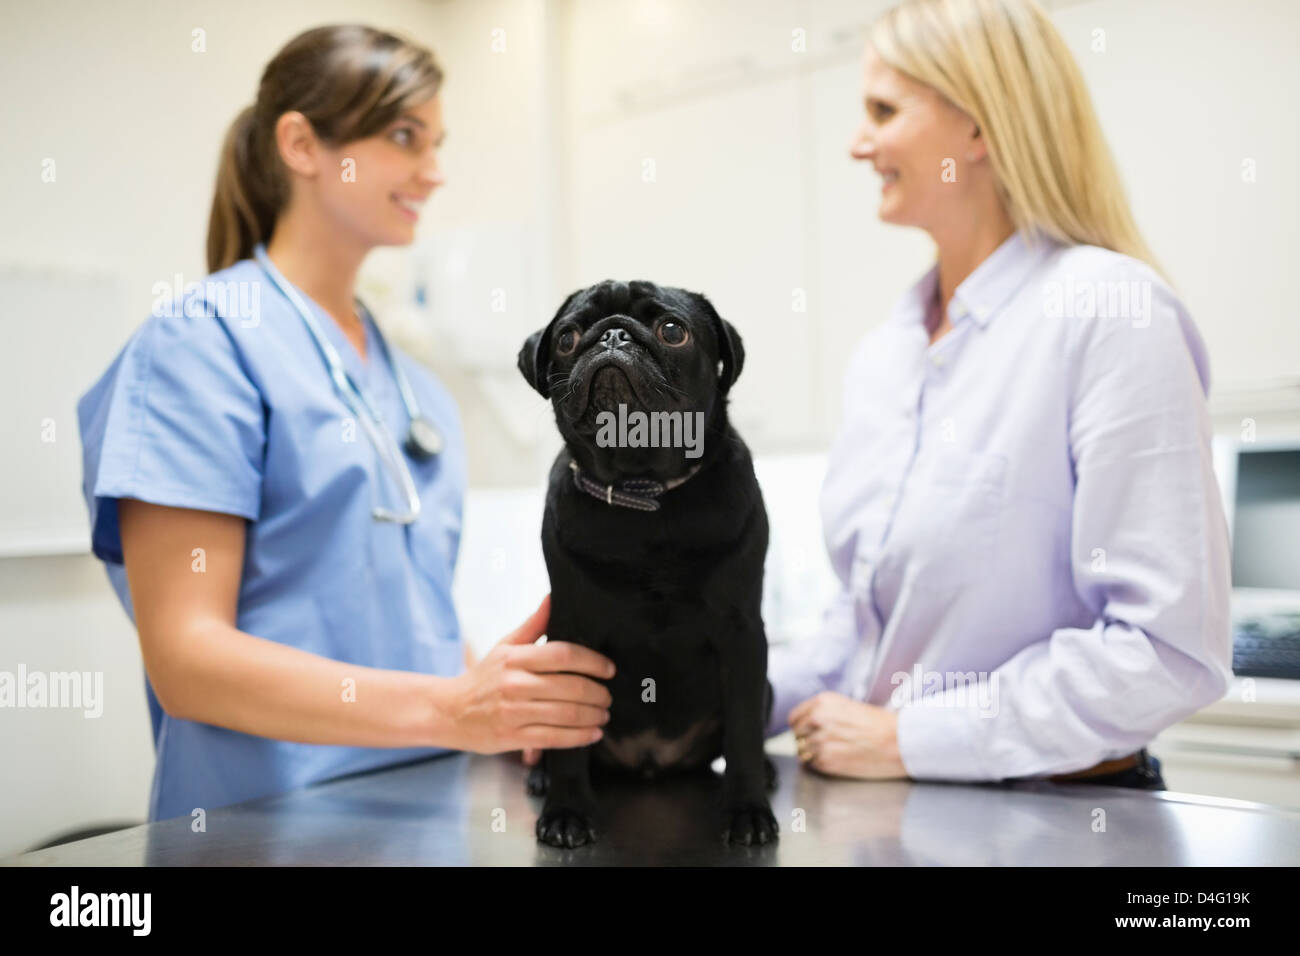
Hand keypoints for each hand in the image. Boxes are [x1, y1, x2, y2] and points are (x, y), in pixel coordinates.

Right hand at [444, 594, 614, 754]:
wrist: (448, 712)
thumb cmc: (483, 678)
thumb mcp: (505, 646)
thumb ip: (533, 624)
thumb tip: (553, 597)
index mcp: (515, 658)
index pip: (564, 655)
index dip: (593, 662)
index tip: (609, 669)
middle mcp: (515, 683)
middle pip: (571, 687)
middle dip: (598, 693)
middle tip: (608, 696)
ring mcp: (514, 712)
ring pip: (567, 714)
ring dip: (593, 716)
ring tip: (603, 714)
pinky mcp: (512, 737)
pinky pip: (555, 738)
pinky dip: (580, 737)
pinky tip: (593, 733)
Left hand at [789, 692, 907, 779]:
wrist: (897, 742)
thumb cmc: (879, 724)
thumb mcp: (847, 706)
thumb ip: (824, 713)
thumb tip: (808, 724)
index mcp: (822, 703)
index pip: (794, 718)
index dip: (801, 727)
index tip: (807, 732)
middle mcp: (817, 720)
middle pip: (797, 735)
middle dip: (807, 740)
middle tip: (825, 744)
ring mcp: (819, 741)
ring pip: (803, 752)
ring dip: (814, 754)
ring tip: (835, 752)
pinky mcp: (826, 761)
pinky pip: (813, 765)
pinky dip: (822, 765)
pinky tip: (839, 760)